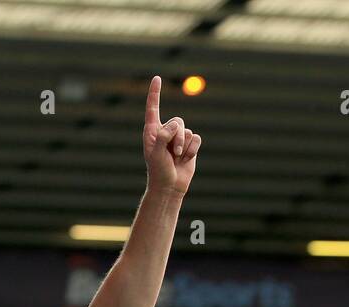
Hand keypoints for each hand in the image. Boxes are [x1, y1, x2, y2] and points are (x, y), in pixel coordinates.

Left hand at [143, 75, 200, 195]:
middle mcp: (165, 131)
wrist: (170, 186)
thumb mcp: (156, 154)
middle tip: (173, 154)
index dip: (155, 93)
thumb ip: (162, 137)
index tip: (156, 78)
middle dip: (177, 137)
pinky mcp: (189, 144)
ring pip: (187, 130)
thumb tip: (175, 126)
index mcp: (152, 131)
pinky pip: (196, 138)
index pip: (153, 108)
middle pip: (178, 121)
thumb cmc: (158, 171)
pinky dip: (192, 150)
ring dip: (184, 147)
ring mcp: (178, 137)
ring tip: (177, 158)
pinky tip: (185, 159)